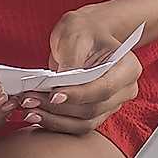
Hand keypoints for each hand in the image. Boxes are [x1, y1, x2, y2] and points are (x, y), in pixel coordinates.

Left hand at [16, 11, 140, 134]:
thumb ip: (71, 62)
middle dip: (58, 107)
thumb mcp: (76, 37)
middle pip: (92, 109)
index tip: (53, 94)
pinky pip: (76, 126)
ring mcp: (111, 105)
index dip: (78, 95)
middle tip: (30, 99)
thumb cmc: (83, 31)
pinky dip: (55, 123)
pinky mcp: (94, 114)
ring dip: (53, 119)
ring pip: (83, 123)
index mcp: (128, 68)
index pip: (103, 89)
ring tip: (29, 109)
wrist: (82, 37)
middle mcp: (124, 90)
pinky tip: (36, 116)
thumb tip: (60, 85)